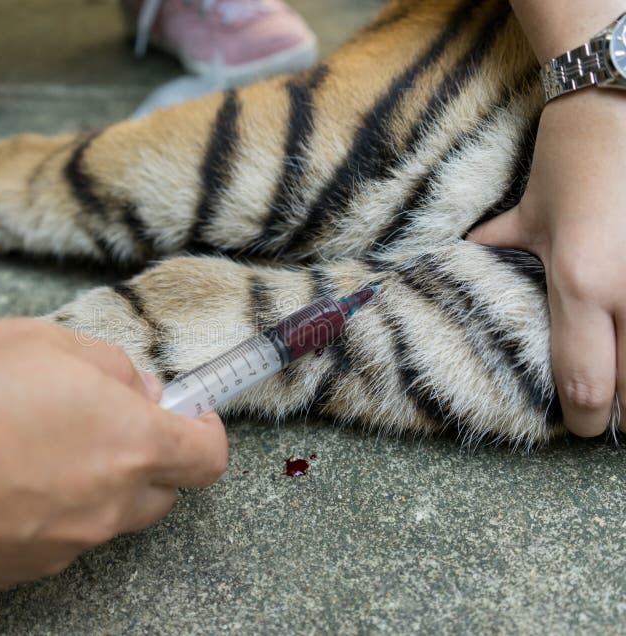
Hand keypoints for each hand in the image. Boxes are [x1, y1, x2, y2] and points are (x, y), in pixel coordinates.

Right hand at [0, 318, 227, 593]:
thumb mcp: (35, 340)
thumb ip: (106, 366)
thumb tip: (136, 390)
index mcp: (127, 444)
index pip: (207, 456)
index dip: (203, 429)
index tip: (185, 410)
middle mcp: (106, 508)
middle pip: (160, 490)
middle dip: (145, 453)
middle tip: (96, 415)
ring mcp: (61, 548)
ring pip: (108, 515)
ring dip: (96, 480)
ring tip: (33, 442)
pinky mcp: (16, 574)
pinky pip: (59, 539)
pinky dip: (50, 509)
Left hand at [467, 90, 625, 436]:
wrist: (622, 103)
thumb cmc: (571, 159)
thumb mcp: (528, 214)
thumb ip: (497, 253)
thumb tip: (467, 272)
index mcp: (579, 284)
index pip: (584, 384)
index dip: (580, 418)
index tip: (574, 424)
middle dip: (620, 411)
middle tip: (604, 407)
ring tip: (623, 379)